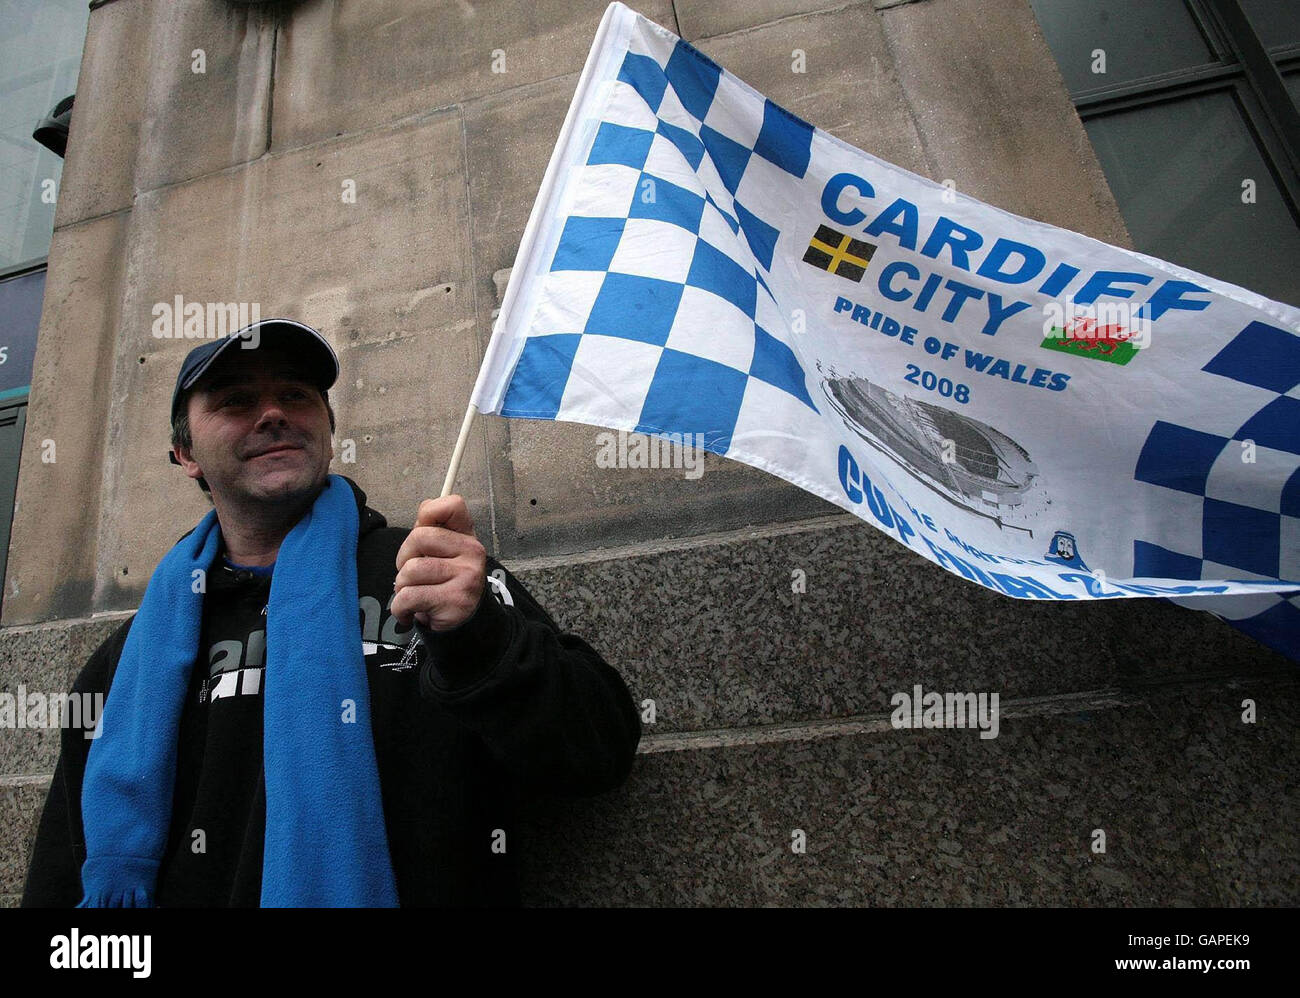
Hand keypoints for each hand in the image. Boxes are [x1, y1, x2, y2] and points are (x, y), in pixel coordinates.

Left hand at [391, 495, 487, 630]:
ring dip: (401, 587)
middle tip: (411, 575)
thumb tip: (425, 508)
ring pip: (411, 571)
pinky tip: (410, 612)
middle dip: (404, 559)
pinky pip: (409, 597)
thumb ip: (431, 529)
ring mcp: (466, 576)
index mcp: (467, 535)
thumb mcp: (443, 552)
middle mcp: (472, 552)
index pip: (452, 505)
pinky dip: (400, 608)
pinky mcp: (455, 600)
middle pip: (418, 538)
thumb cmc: (446, 581)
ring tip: (414, 594)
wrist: (465, 620)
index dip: (429, 513)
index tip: (421, 529)